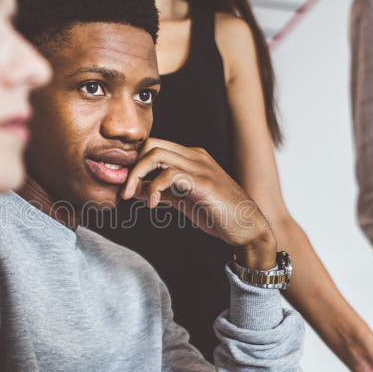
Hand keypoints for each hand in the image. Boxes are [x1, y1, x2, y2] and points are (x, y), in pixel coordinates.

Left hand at [121, 138, 275, 268]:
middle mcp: (194, 156)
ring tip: (132, 196)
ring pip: (156, 154)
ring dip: (137, 175)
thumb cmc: (217, 213)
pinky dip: (154, 188)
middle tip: (125, 191)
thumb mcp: (183, 200)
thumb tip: (136, 190)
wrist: (247, 227)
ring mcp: (199, 167)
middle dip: (132, 166)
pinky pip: (170, 174)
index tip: (125, 184)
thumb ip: (163, 192)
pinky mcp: (203, 182)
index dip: (135, 162)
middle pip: (151, 144)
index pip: (154, 146)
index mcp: (190, 157)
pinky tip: (153, 204)